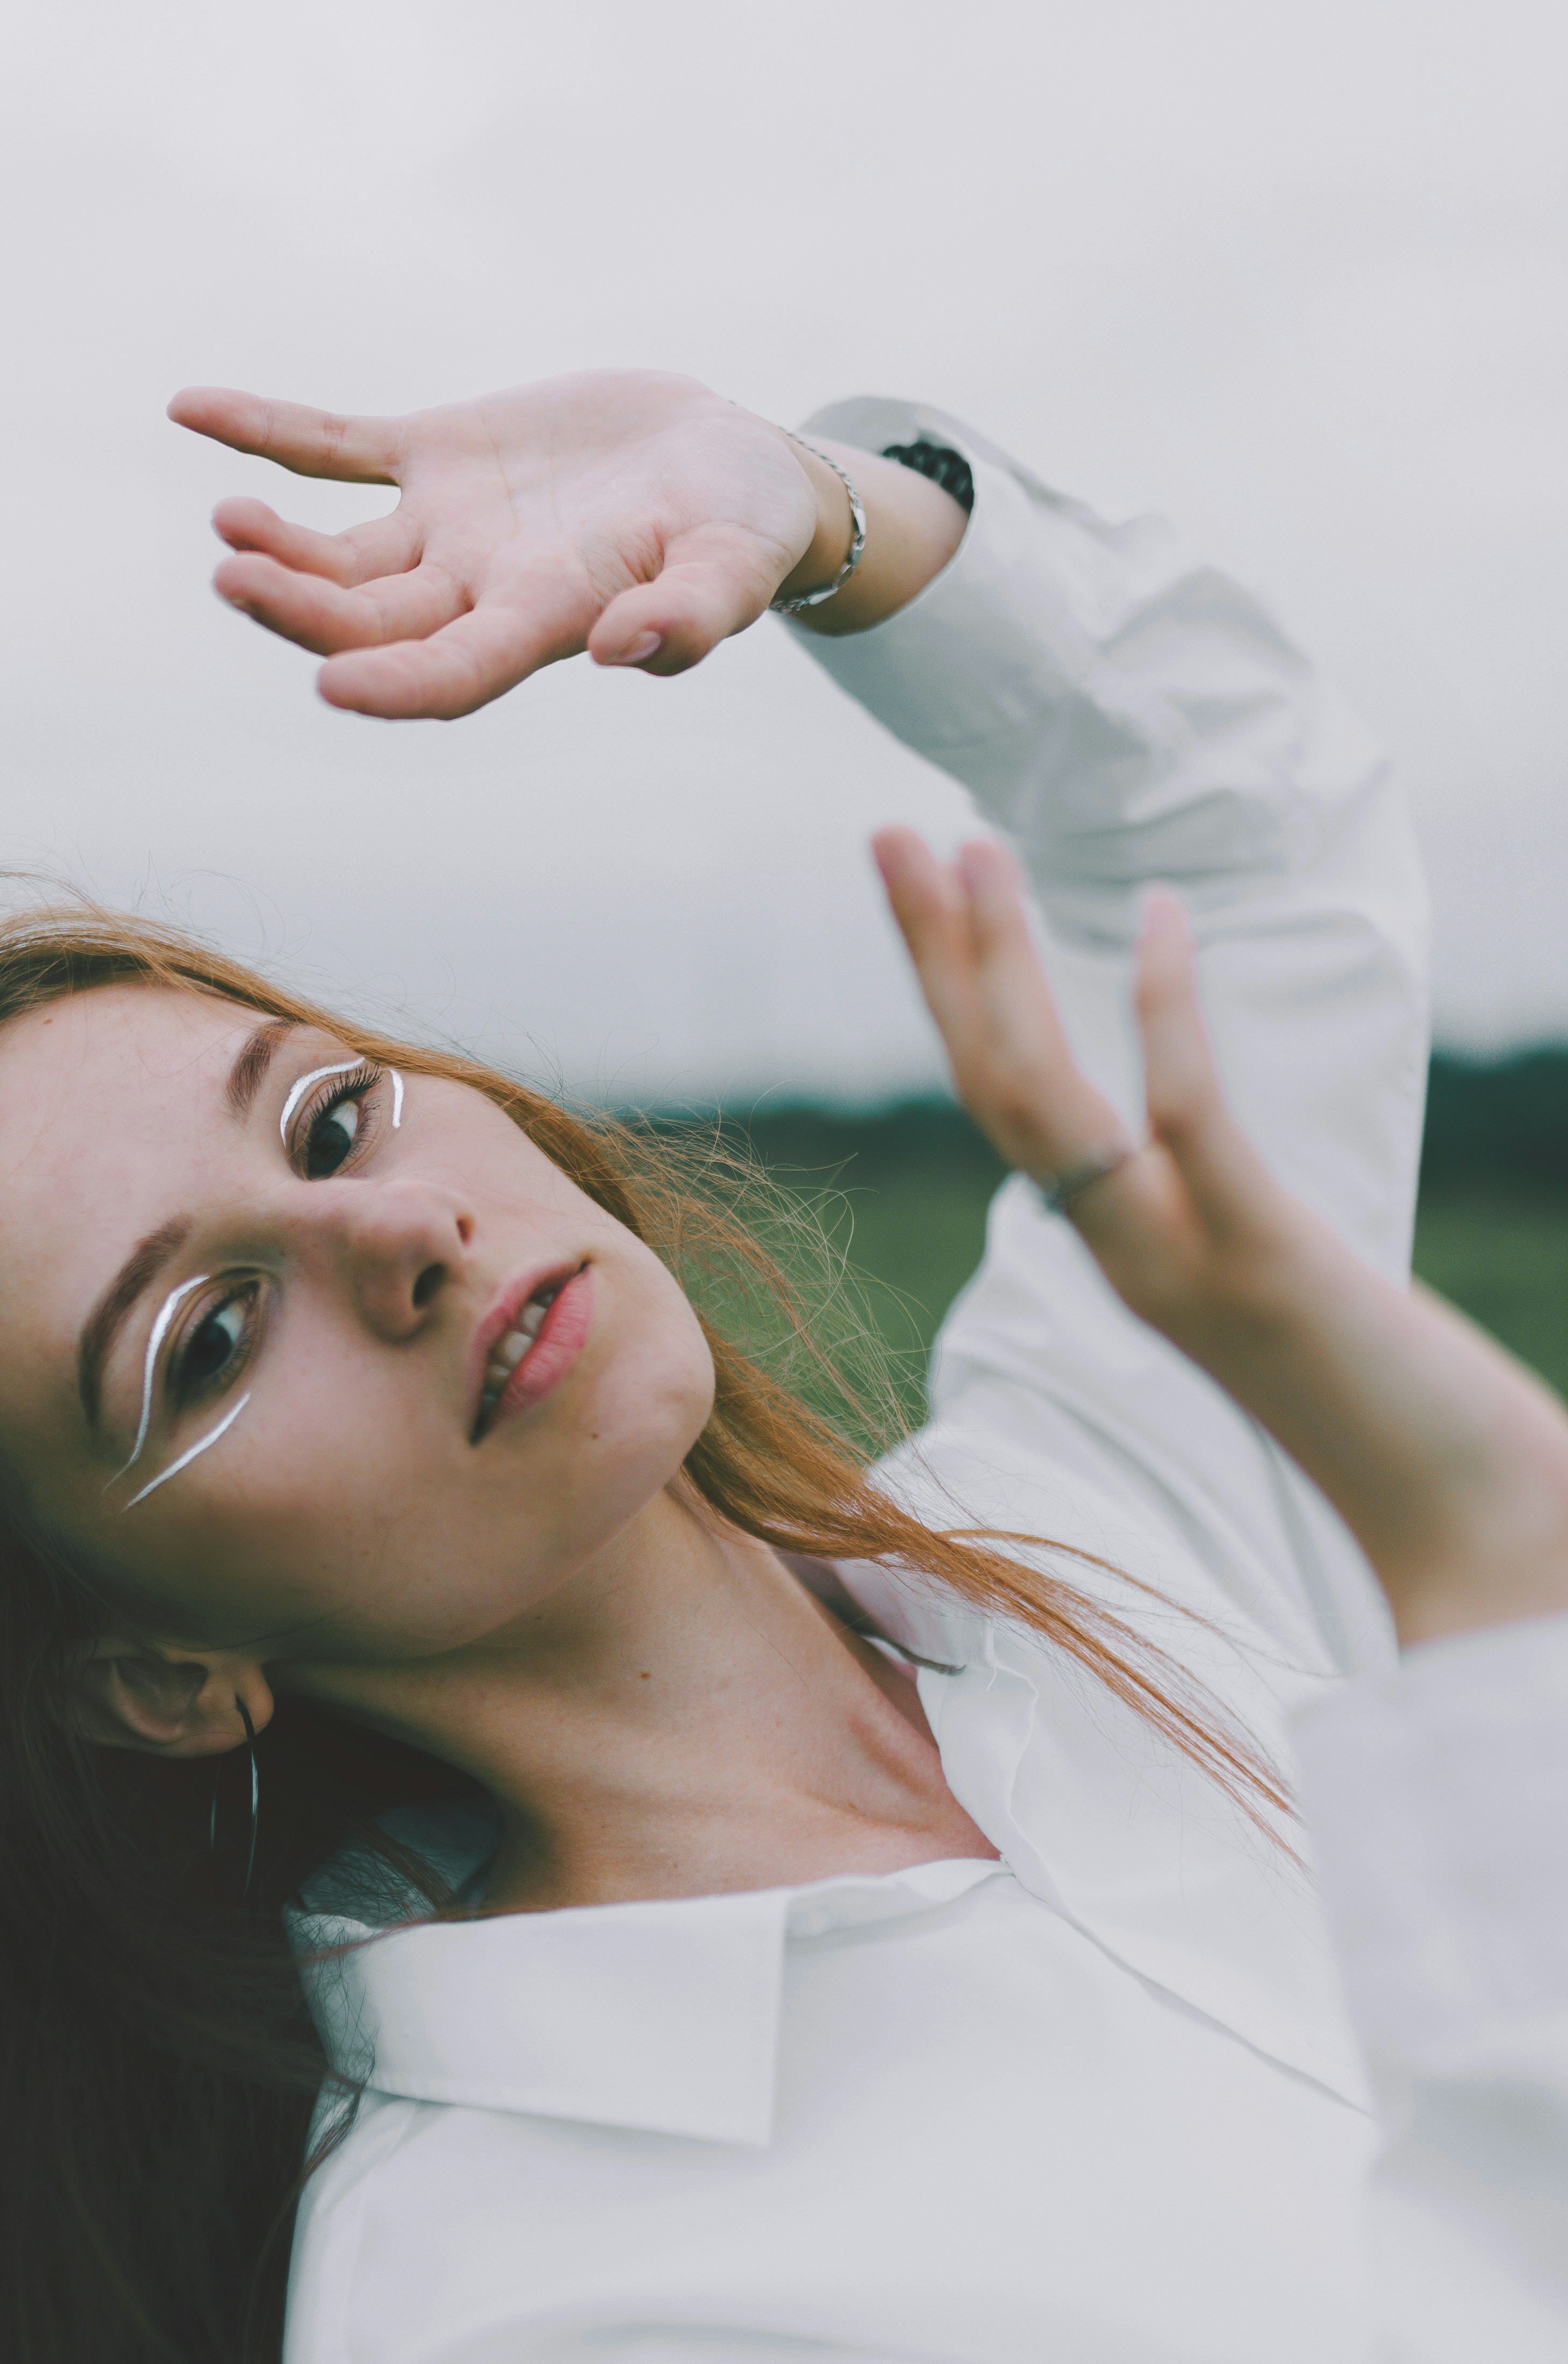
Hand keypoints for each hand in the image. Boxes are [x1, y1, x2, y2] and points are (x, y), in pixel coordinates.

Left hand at [167, 371, 830, 719]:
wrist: (731, 463)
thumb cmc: (745, 525)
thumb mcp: (739, 564)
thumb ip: (693, 614)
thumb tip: (619, 652)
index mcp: (540, 622)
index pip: (451, 672)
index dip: (393, 686)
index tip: (330, 686)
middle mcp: (475, 587)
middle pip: (368, 620)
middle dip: (299, 607)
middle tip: (236, 574)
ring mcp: (446, 524)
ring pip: (337, 552)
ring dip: (277, 541)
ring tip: (228, 520)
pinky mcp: (435, 455)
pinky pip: (333, 444)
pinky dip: (266, 430)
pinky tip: (189, 409)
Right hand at [874, 824, 1567, 1644]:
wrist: (1474, 1532)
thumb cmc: (1407, 1426)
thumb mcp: (1290, 1300)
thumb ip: (1228, 1225)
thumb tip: (1193, 1146)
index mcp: (1131, 1262)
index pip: (1008, 1111)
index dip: (954, 996)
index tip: (927, 883)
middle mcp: (1131, 1262)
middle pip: (992, 1090)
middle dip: (935, 957)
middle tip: (889, 832)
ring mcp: (1186, 1265)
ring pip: (1046, 1107)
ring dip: (1000, 968)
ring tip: (977, 848)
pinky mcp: (1267, 1264)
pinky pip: (1188, 1123)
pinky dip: (1163, 1019)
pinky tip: (1160, 920)